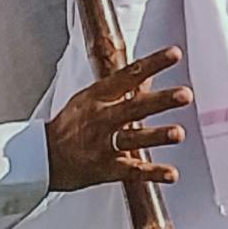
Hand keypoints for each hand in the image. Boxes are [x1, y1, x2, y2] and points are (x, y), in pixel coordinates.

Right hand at [45, 48, 189, 192]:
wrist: (42, 157)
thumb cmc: (69, 124)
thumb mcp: (91, 98)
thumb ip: (122, 88)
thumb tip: (149, 74)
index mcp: (98, 96)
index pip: (128, 75)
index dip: (152, 63)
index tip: (175, 54)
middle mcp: (101, 118)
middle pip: (133, 107)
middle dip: (160, 101)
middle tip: (185, 94)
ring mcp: (102, 144)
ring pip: (133, 139)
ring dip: (157, 136)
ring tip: (179, 133)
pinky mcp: (105, 169)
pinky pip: (131, 171)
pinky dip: (152, 173)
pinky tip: (172, 174)